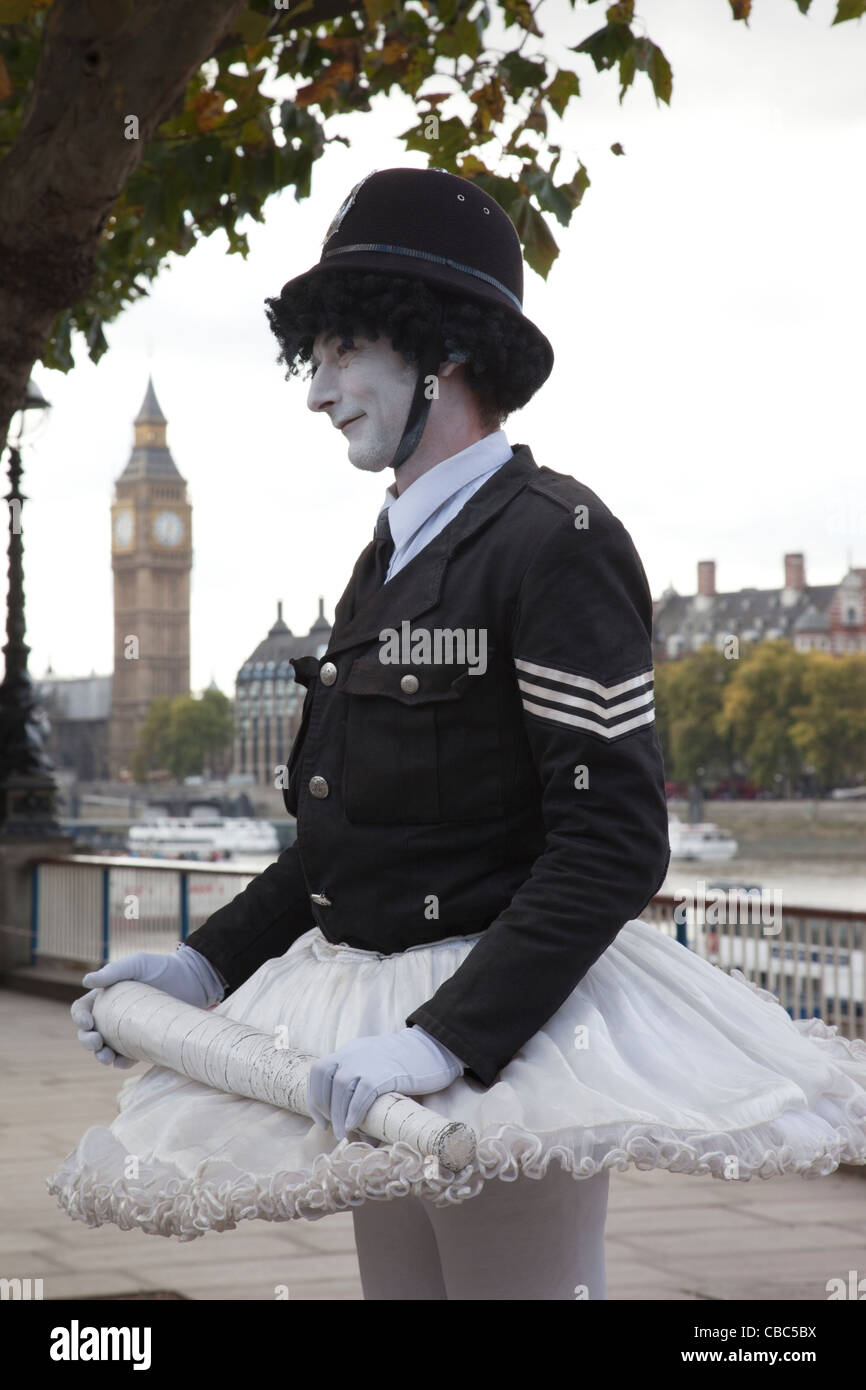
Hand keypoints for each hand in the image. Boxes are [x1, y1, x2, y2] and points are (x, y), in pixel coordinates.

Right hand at [72, 944, 225, 1066]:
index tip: (89, 1023)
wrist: (193, 981)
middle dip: (87, 1041)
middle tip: (97, 1042)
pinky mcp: (142, 1042)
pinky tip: (123, 1062)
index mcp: (105, 996)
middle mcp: (112, 1015)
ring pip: (105, 1049)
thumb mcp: (137, 964)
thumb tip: (85, 981)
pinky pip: (127, 1057)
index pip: (82, 1010)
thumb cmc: (163, 968)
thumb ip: (113, 971)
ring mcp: (126, 1031)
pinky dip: (121, 1062)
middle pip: (88, 1033)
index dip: (80, 1018)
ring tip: (107, 1057)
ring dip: (101, 1056)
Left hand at [307, 1025, 464, 1139]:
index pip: (319, 1070)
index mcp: (350, 1050)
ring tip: (342, 1133)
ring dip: (337, 1113)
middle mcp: (354, 1053)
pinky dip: (354, 1112)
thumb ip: (361, 1080)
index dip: (315, 1095)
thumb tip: (351, 1117)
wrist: (432, 1048)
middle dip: (322, 1105)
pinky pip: (361, 1094)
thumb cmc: (406, 1062)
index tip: (320, 1117)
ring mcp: (368, 1061)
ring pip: (339, 1087)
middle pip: (324, 1077)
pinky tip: (353, 1125)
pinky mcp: (384, 1074)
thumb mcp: (376, 1063)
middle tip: (329, 1127)